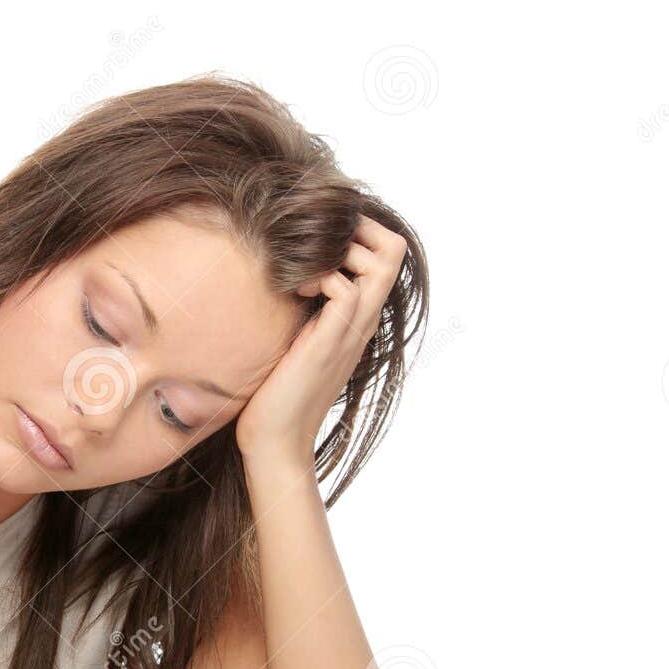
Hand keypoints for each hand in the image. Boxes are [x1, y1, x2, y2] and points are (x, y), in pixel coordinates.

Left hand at [234, 214, 407, 465]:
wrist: (274, 440)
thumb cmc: (275, 390)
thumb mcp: (295, 335)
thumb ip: (305, 306)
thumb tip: (286, 272)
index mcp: (358, 315)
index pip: (387, 253)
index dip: (360, 231)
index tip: (318, 238)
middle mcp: (363, 319)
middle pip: (394, 248)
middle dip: (356, 228)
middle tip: (314, 244)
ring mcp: (351, 330)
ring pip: (378, 262)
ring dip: (337, 250)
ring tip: (300, 270)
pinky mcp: (330, 342)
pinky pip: (343, 287)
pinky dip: (318, 275)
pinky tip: (291, 290)